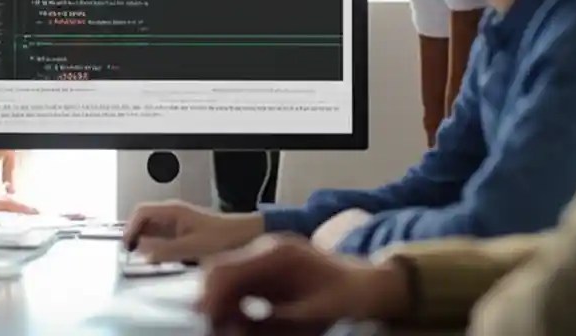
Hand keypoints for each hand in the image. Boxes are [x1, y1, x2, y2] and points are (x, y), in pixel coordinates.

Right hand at [124, 200, 262, 262]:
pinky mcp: (183, 234)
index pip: (141, 212)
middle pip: (143, 222)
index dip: (130, 228)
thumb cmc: (224, 237)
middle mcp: (173, 214)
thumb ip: (165, 250)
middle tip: (136, 256)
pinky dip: (159, 250)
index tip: (128, 246)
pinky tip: (165, 261)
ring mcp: (177, 224)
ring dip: (148, 246)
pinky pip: (163, 240)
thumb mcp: (192, 248)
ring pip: (152, 232)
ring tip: (150, 260)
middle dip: (138, 238)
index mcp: (173, 211)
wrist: (245, 237)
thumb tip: (142, 253)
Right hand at [198, 235, 411, 333]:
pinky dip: (233, 302)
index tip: (205, 322)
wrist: (370, 284)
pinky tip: (241, 321)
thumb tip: (233, 325)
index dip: (210, 297)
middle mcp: (266, 248)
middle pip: (219, 269)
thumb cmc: (344, 299)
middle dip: (211, 301)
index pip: (227, 269)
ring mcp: (267, 254)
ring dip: (221, 302)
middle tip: (215, 328)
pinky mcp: (269, 266)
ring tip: (227, 328)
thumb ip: (269, 319)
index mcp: (276, 254)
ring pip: (226, 275)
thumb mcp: (309, 315)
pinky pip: (240, 282)